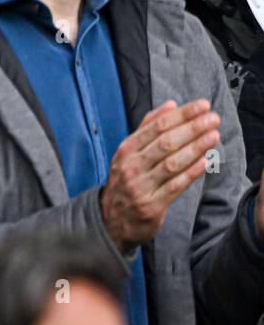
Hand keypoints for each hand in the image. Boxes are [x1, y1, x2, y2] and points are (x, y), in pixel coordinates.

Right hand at [100, 99, 219, 249]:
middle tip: (213, 118)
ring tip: (214, 135)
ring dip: (195, 147)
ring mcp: (141, 186)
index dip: (182, 115)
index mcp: (126, 149)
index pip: (156, 126)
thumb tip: (170, 104)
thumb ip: (147, 127)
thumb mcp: (129, 152)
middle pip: (165, 142)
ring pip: (172, 163)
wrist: (111, 219)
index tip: (202, 105)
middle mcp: (131, 165)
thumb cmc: (126, 180)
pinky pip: (175, 186)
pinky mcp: (152, 205)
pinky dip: (191, 173)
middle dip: (192, 128)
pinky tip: (206, 161)